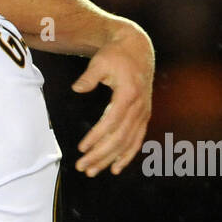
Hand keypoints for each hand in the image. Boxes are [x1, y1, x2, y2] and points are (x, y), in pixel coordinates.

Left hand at [72, 21, 154, 175]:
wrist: (137, 49)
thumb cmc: (115, 55)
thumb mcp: (100, 61)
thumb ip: (89, 76)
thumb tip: (77, 88)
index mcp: (129, 94)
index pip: (111, 122)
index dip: (97, 137)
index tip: (81, 148)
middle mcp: (139, 107)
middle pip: (119, 137)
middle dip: (100, 155)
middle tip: (82, 167)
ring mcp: (144, 113)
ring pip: (127, 143)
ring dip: (110, 159)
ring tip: (92, 171)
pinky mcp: (144, 116)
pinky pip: (137, 140)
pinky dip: (127, 156)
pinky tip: (115, 168)